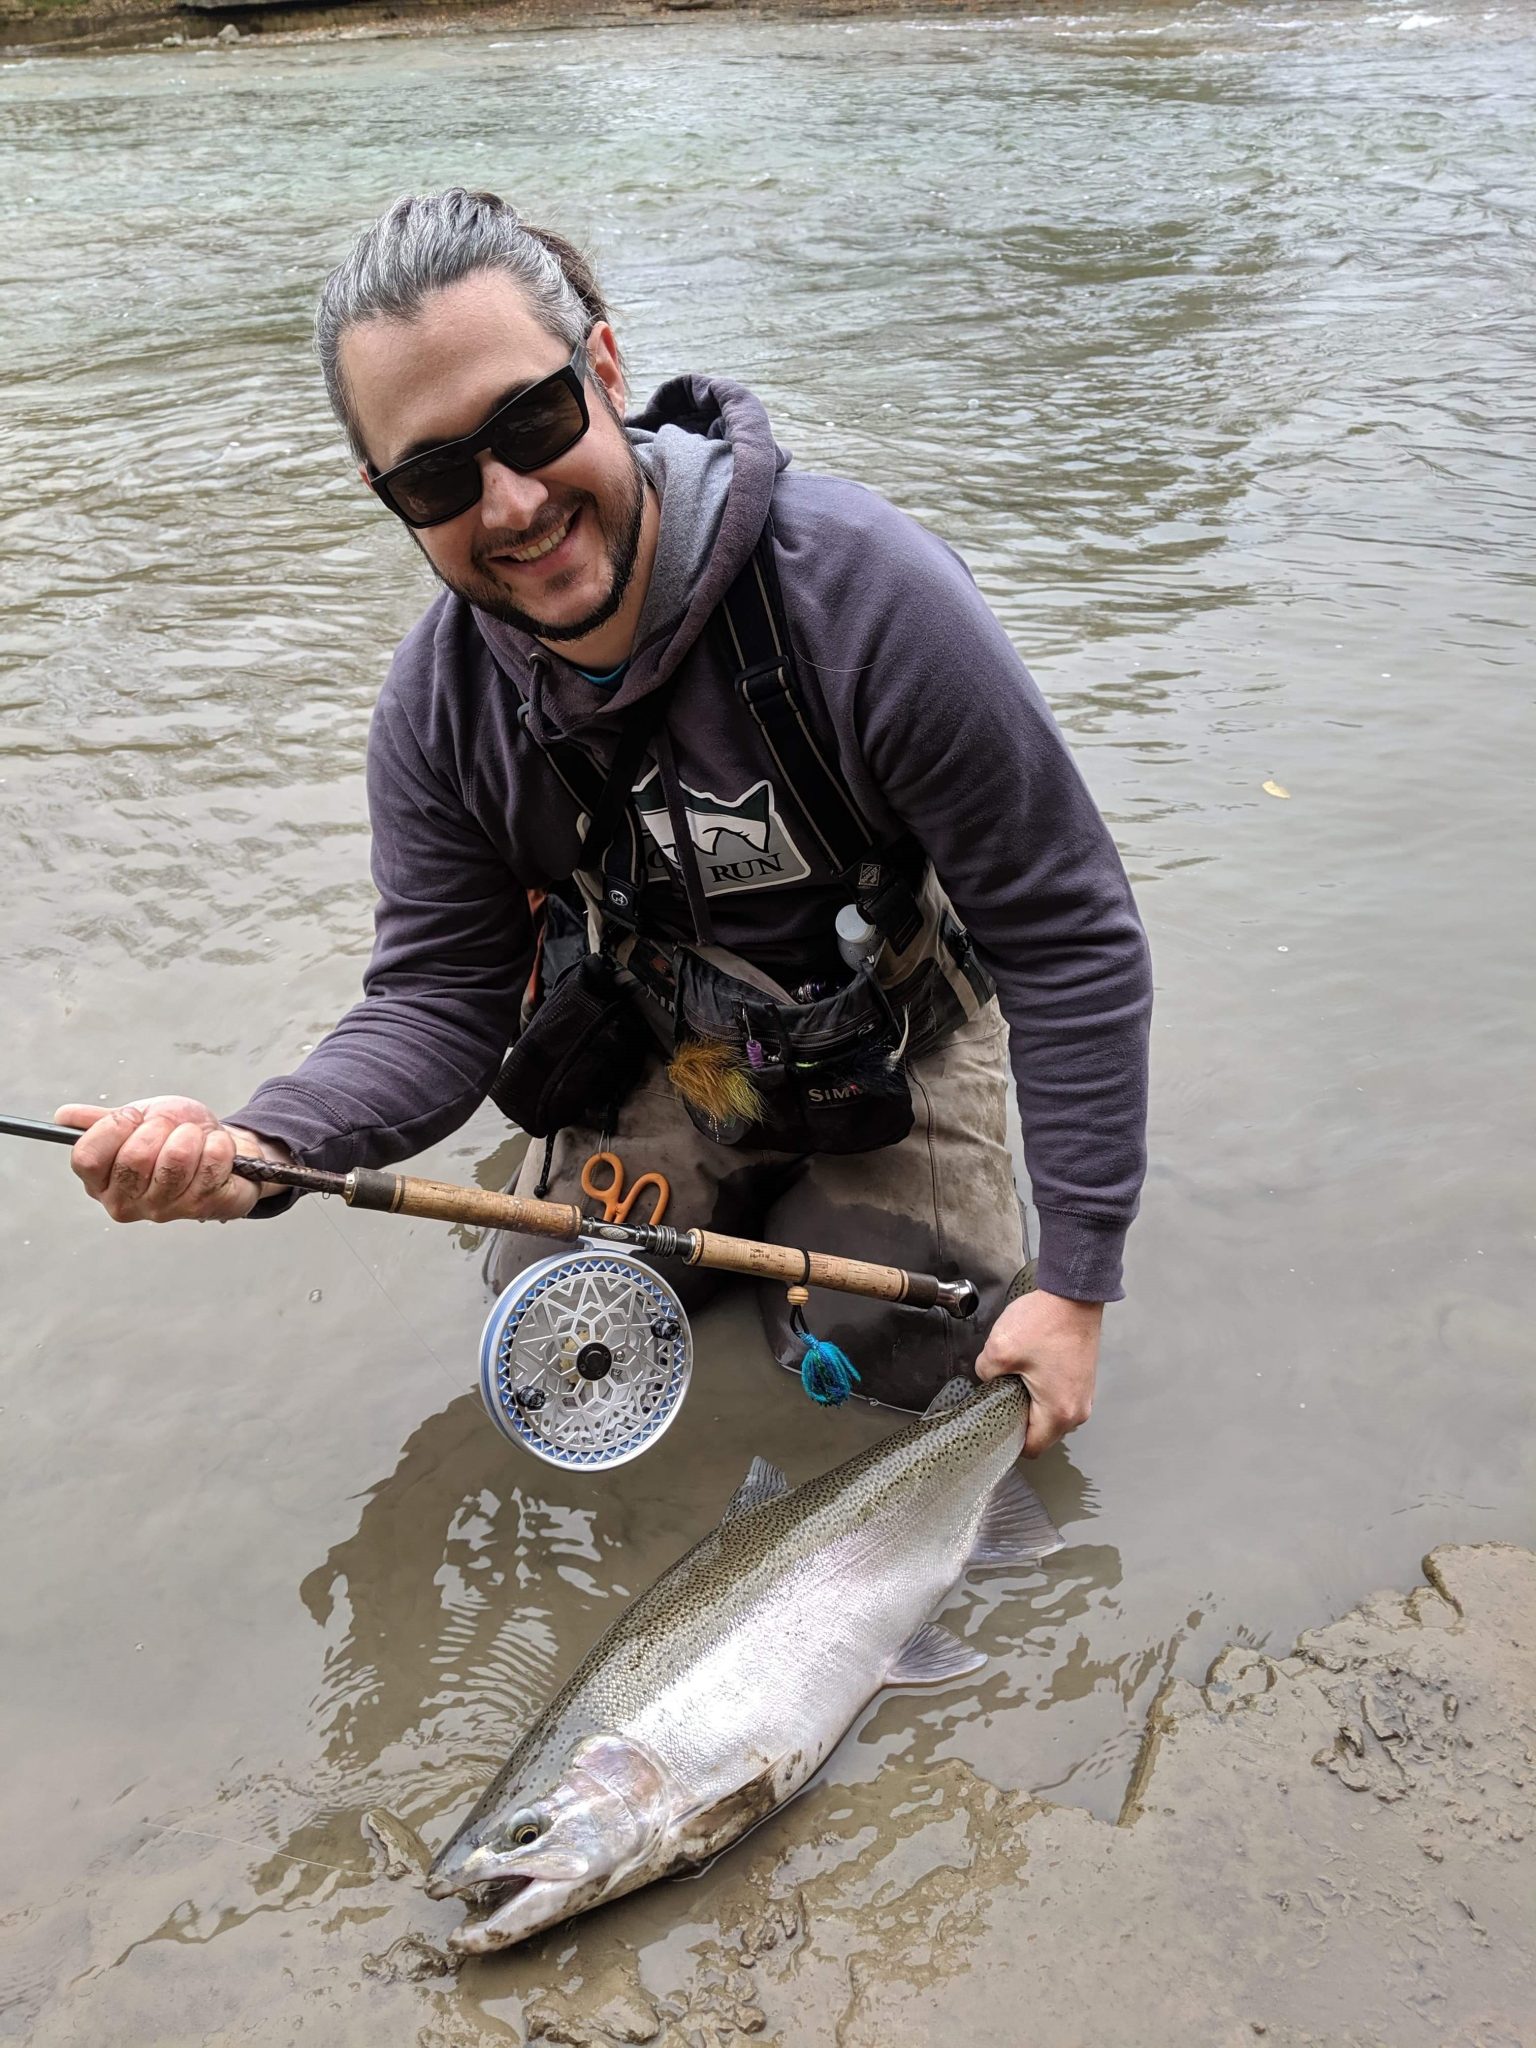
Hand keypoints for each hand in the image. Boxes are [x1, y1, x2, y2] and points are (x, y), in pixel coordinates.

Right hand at [54, 1097, 290, 1223]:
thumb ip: (102, 1120)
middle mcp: (125, 1202)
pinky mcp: (201, 1207)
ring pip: (175, 1159)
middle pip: (134, 1157)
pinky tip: (214, 1148)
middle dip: (159, 1127)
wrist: (219, 1147)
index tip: (134, 1116)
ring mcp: (163, 1209)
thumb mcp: (137, 1120)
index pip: (87, 1156)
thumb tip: (64, 1117)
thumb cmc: (173, 1136)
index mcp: (100, 1181)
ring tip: (193, 1136)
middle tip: (171, 1127)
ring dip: (190, 1135)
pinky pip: (210, 1163)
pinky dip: (217, 1144)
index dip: (114, 1127)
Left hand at [975, 1289, 1102, 1457]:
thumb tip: (987, 1379)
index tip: (994, 1426)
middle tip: (1000, 1397)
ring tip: (1016, 1379)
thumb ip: (984, 1374)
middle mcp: (1078, 1409)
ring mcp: (1084, 1394)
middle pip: (1043, 1433)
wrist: (1074, 1294)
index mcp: (1059, 1412)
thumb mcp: (999, 1350)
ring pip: (1051, 1414)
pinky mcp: (1083, 1379)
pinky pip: (1060, 1396)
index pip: (1031, 1448)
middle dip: (1019, 1419)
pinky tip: (1031, 1369)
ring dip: (1032, 1403)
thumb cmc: (1046, 1321)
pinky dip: (1044, 1390)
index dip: (1009, 1440)